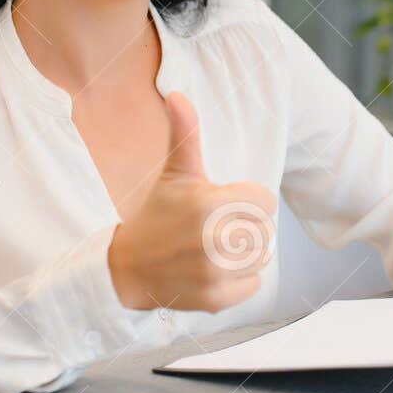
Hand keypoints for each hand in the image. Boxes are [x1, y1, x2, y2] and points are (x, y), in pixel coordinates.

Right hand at [107, 92, 277, 312]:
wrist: (127, 267)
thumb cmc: (157, 214)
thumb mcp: (174, 173)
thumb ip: (185, 134)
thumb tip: (177, 94)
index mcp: (208, 202)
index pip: (265, 201)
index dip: (249, 201)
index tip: (226, 205)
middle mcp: (212, 238)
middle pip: (266, 230)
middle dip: (246, 227)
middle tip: (218, 229)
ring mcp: (213, 271)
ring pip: (262, 258)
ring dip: (246, 255)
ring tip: (217, 249)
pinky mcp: (214, 299)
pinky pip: (253, 286)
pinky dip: (240, 282)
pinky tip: (214, 271)